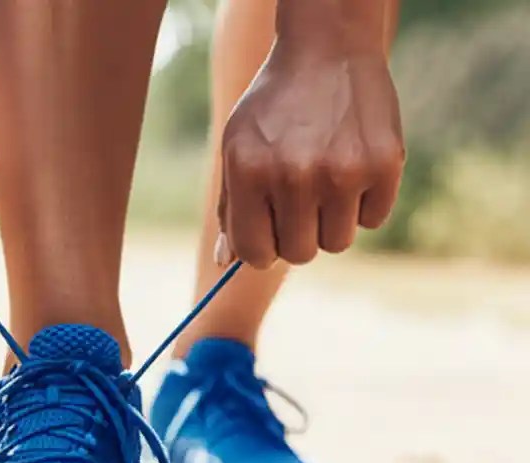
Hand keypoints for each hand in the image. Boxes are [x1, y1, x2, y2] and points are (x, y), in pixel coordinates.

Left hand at [217, 43, 405, 267]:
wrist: (326, 51)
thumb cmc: (274, 108)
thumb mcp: (238, 149)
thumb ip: (231, 208)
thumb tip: (224, 263)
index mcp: (251, 172)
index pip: (254, 252)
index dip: (262, 248)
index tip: (269, 232)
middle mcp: (295, 176)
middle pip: (299, 253)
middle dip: (297, 235)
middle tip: (299, 201)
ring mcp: (343, 172)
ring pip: (338, 242)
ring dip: (331, 221)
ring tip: (326, 180)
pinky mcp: (385, 164)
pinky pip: (373, 219)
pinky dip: (365, 203)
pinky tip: (354, 165)